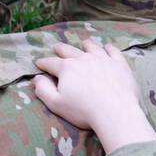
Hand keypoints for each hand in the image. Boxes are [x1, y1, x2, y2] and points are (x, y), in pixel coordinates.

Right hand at [33, 41, 155, 152]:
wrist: (115, 112)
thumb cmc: (83, 111)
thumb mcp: (56, 104)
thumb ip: (43, 90)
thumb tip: (36, 78)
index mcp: (67, 68)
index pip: (51, 63)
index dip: (43, 63)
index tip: (38, 63)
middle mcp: (83, 59)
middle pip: (69, 50)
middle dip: (60, 49)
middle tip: (56, 47)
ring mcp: (103, 59)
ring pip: (92, 47)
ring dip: (86, 45)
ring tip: (84, 43)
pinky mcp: (119, 64)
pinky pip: (113, 51)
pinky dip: (109, 48)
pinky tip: (107, 48)